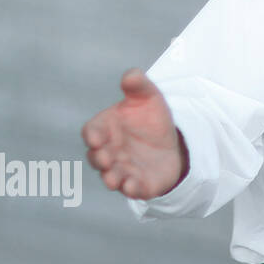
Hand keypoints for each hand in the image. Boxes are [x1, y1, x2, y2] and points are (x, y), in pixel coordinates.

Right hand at [82, 69, 187, 199]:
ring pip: (111, 176)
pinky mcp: (138, 182)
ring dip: (111, 178)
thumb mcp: (148, 97)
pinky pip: (131, 188)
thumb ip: (138, 86)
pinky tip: (133, 188)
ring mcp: (122, 168)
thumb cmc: (150, 117)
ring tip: (115, 180)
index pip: (92, 131)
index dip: (92, 135)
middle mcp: (109, 151)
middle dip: (100, 159)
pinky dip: (130, 189)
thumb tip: (132, 75)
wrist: (172, 141)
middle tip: (106, 159)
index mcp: (106, 128)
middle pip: (97, 157)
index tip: (96, 138)